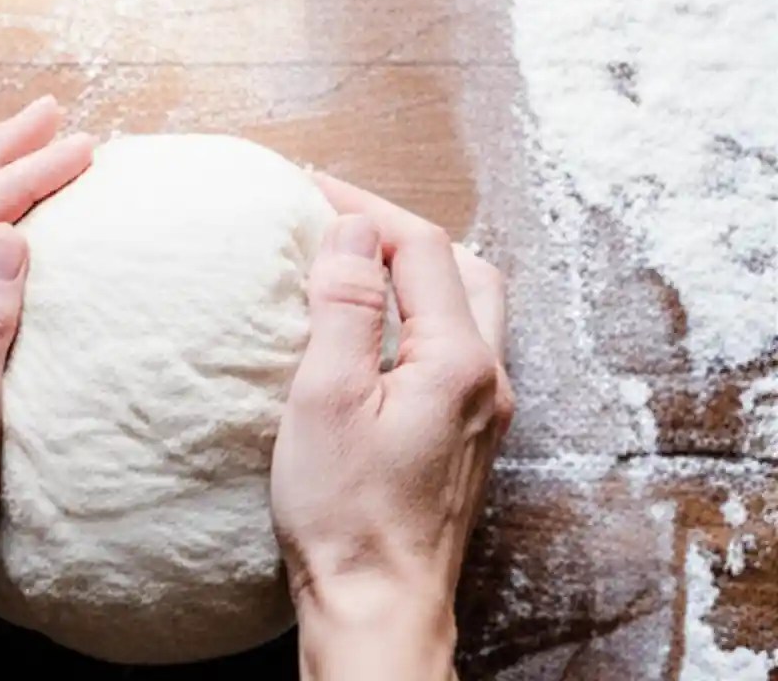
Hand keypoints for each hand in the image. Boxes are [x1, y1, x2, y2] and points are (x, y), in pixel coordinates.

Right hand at [271, 174, 513, 679]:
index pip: (420, 248)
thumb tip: (352, 231)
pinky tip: (380, 334)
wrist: (380, 607)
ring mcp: (484, 413)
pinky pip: (457, 350)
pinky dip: (421, 316)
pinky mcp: (467, 440)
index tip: (309, 188)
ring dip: (418, 273)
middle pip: (463, 269)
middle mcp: (487, 380)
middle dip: (400, 233)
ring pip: (469, 308)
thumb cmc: (346, 515)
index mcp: (457, 361)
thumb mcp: (325, 399)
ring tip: (359, 266)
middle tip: (340, 221)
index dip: (364, 208)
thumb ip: (345, 306)